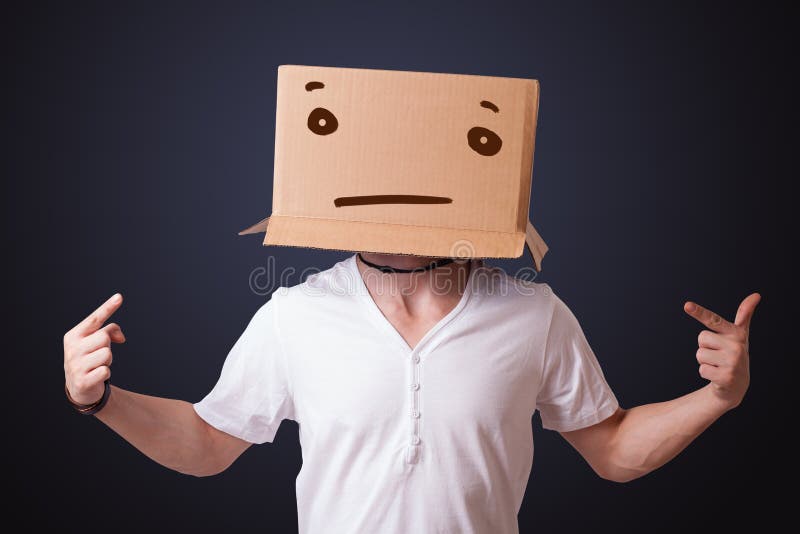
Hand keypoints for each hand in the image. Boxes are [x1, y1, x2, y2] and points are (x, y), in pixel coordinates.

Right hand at [63, 294, 125, 404]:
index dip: (108, 307)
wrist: (79, 387)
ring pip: (107, 354)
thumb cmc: (89, 359)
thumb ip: (109, 331)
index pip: (94, 319)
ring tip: (96, 366)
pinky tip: (96, 377)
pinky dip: (105, 374)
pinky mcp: (82, 380)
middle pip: (104, 337)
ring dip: (107, 361)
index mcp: (73, 335)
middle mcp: (72, 348)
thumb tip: (121, 337)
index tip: (119, 296)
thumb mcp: (95, 342)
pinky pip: (106, 370)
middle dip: (107, 346)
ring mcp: (75, 365)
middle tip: (97, 355)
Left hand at [684, 293, 760, 409]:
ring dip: (705, 361)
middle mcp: (737, 346)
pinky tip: (718, 375)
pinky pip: (702, 370)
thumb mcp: (739, 334)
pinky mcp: (727, 376)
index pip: (714, 320)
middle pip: (701, 338)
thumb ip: (744, 314)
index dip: (699, 312)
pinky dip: (706, 373)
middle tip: (718, 354)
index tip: (686, 305)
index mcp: (736, 333)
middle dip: (705, 347)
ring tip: (718, 364)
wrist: (738, 383)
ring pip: (700, 354)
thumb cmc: (734, 353)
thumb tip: (756, 294)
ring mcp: (733, 362)